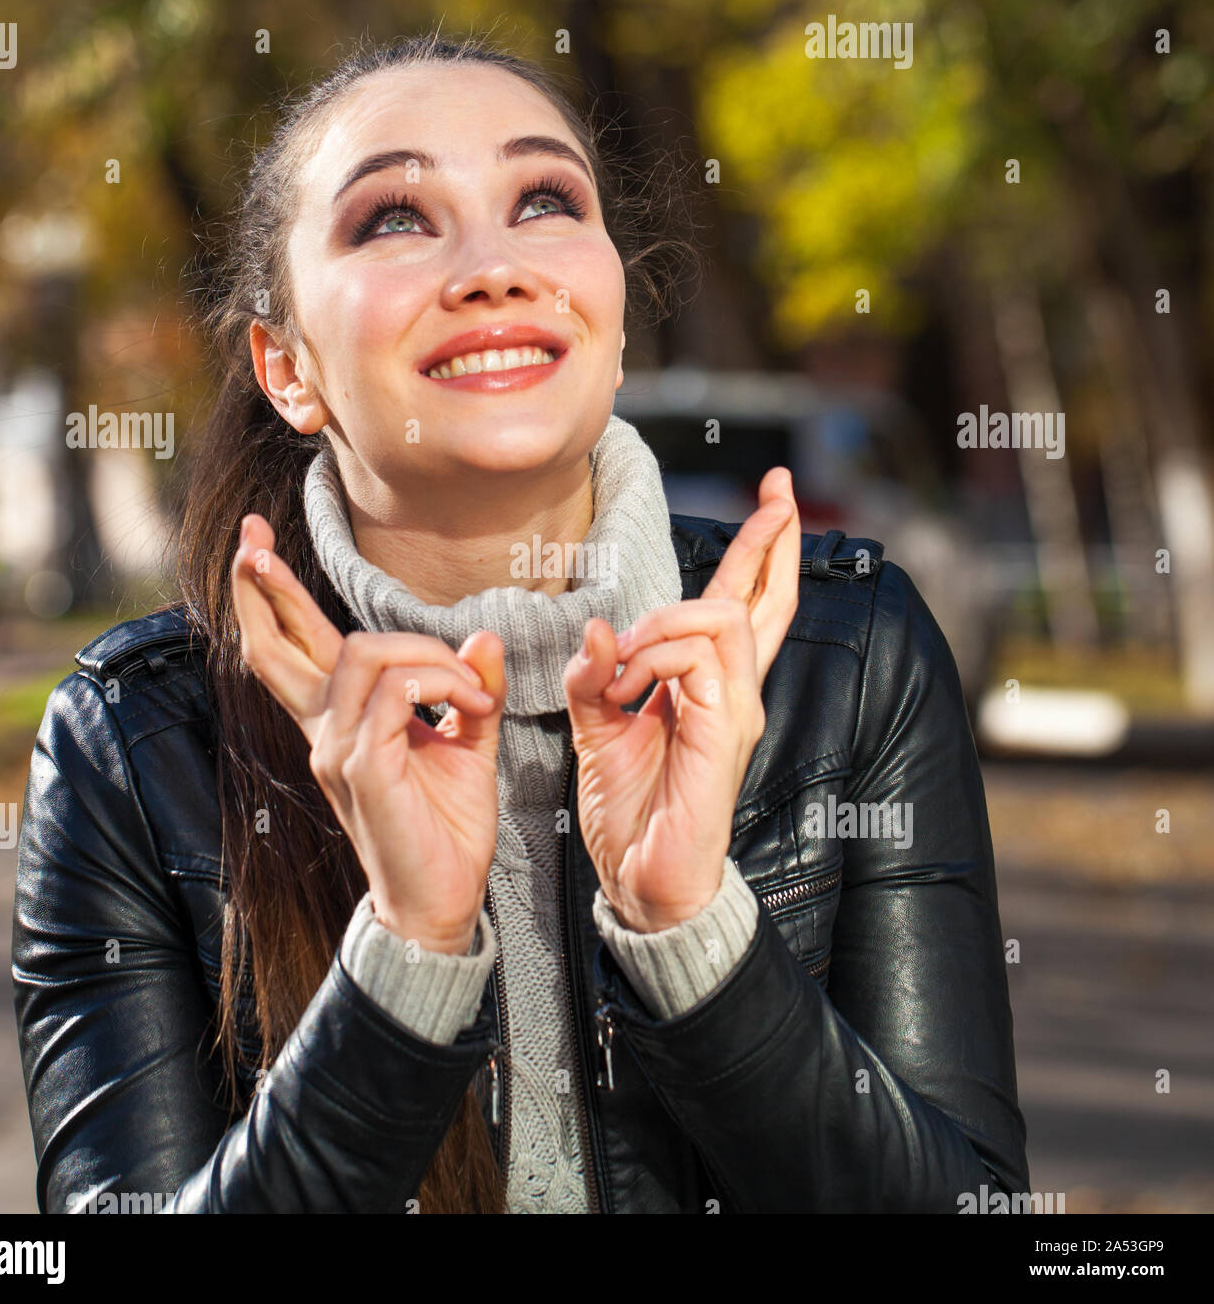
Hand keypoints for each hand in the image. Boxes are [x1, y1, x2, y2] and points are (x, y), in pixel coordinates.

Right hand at [231, 514, 506, 953]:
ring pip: (363, 654)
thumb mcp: (466, 743)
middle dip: (267, 588)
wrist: (443, 900)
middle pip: (276, 646)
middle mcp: (326, 731)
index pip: (292, 649)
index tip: (254, 543)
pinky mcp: (361, 768)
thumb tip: (483, 634)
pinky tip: (469, 706)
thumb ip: (469, 687)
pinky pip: (393, 692)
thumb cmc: (445, 827)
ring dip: (428, 654)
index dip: (268, 597)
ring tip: (471, 690)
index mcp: (342, 721)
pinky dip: (440, 681)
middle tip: (253, 539)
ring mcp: (336, 749)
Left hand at [561, 468, 800, 932]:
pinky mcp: (724, 734)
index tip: (775, 498)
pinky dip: (654, 656)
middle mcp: (734, 694)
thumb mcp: (598, 727)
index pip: (743, 607)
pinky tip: (627, 686)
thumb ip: (599, 676)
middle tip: (778, 494)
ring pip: (720, 620)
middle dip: (768, 541)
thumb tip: (599, 627)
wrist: (641, 883)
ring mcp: (735, 713)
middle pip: (761, 601)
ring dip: (661, 624)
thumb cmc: (630, 811)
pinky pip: (700, 661)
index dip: (761, 553)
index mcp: (708, 689)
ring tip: (625, 668)